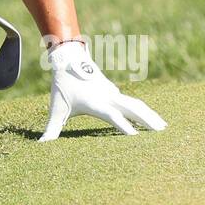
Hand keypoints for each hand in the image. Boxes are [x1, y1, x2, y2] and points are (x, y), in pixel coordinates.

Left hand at [40, 39, 166, 141]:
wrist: (68, 58)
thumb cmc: (62, 85)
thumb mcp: (56, 109)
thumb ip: (51, 130)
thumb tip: (40, 146)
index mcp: (96, 103)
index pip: (112, 117)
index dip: (123, 127)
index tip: (136, 138)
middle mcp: (108, 97)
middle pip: (133, 108)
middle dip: (148, 121)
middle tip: (163, 133)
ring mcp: (113, 93)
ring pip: (136, 104)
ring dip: (149, 114)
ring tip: (163, 126)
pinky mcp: (114, 91)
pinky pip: (132, 101)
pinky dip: (143, 109)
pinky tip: (148, 117)